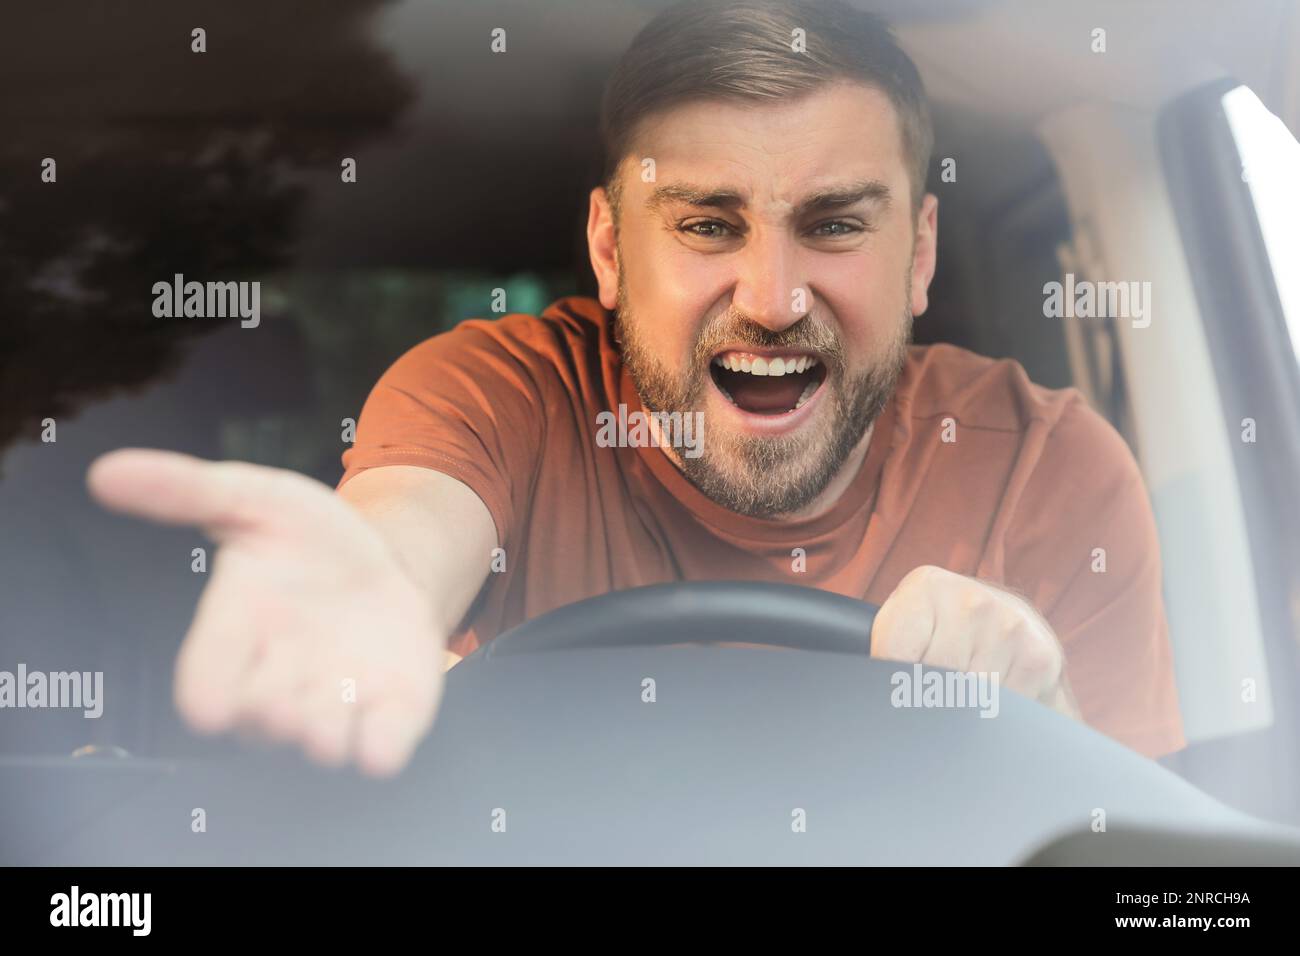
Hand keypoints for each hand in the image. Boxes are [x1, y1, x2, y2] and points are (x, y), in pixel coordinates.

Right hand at [87, 448, 446, 776]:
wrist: (382, 562)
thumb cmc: (305, 538)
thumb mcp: (255, 498)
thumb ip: (187, 490)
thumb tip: (107, 472)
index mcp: (235, 634)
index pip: (204, 683)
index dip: (206, 694)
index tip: (208, 705)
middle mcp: (277, 681)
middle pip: (263, 720)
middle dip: (274, 708)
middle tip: (288, 687)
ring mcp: (333, 704)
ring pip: (320, 741)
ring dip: (326, 730)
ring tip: (342, 689)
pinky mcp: (387, 714)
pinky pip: (379, 750)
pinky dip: (380, 748)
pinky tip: (383, 738)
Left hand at [870, 565, 1080, 718]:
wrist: (1016, 625)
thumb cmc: (945, 629)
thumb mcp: (908, 624)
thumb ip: (886, 648)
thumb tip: (864, 690)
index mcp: (925, 586)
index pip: (893, 657)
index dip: (893, 683)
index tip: (900, 686)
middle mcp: (970, 600)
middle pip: (931, 681)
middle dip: (928, 697)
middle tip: (936, 688)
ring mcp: (1007, 626)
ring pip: (967, 698)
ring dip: (962, 708)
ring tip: (963, 685)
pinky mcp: (1037, 656)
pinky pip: (1002, 708)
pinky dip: (992, 713)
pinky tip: (992, 689)